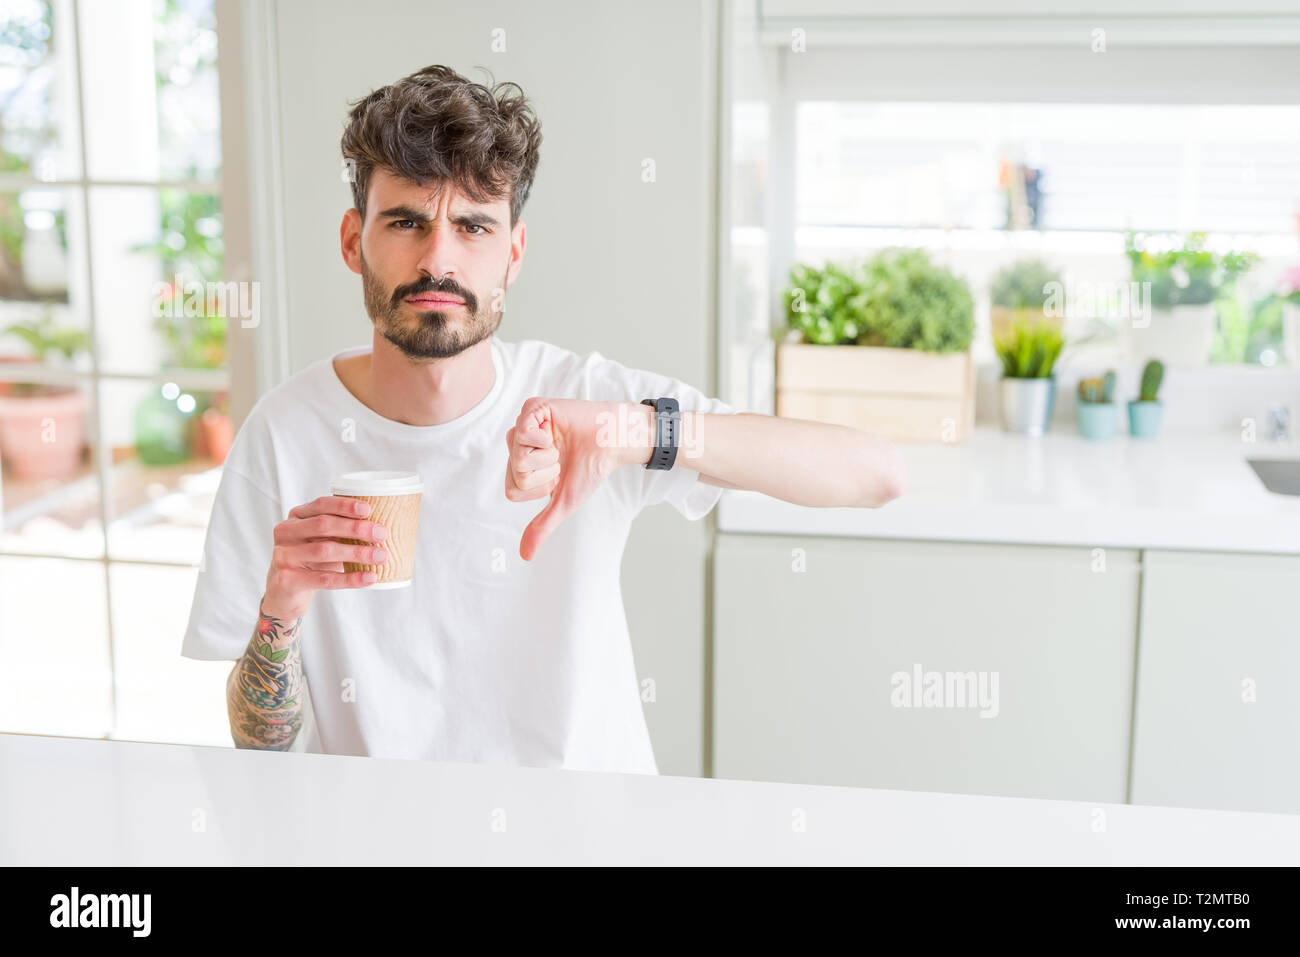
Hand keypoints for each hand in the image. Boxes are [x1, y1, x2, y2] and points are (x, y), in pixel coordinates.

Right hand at [262, 495, 390, 618]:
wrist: (285, 593)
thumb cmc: (310, 561)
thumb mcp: (321, 540)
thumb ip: (340, 530)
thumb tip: (379, 527)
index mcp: (296, 517)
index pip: (321, 505)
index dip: (345, 506)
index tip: (368, 509)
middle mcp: (286, 533)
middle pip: (323, 525)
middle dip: (356, 528)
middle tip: (382, 534)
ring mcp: (284, 556)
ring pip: (325, 551)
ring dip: (357, 553)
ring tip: (381, 556)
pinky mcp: (288, 580)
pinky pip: (325, 579)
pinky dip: (351, 578)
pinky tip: (369, 577)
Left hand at [504, 397, 650, 560]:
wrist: (611, 443)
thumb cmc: (589, 470)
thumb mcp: (563, 502)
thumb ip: (542, 526)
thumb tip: (524, 556)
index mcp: (522, 467)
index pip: (513, 490)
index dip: (540, 489)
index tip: (557, 477)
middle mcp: (518, 446)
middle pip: (516, 473)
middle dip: (545, 473)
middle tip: (561, 458)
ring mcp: (524, 426)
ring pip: (517, 456)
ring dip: (547, 457)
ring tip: (560, 445)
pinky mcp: (532, 408)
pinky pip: (523, 432)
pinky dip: (544, 439)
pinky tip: (556, 432)